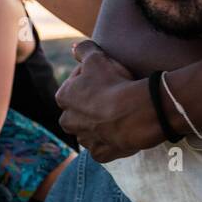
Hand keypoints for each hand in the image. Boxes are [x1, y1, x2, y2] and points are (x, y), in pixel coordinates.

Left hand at [56, 41, 161, 161]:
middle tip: (113, 96)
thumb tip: (74, 48)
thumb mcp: (97, 58)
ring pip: (90, 130)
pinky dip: (112, 141)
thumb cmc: (114, 83)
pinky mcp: (100, 154)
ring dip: (100, 124)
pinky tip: (122, 131)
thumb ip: (83, 50)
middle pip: (79, 110)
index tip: (108, 77)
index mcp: (64, 97)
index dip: (92, 78)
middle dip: (92, 105)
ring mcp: (85, 139)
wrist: (136, 113)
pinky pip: (104, 147)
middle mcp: (68, 121)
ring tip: (120, 114)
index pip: (75, 84)